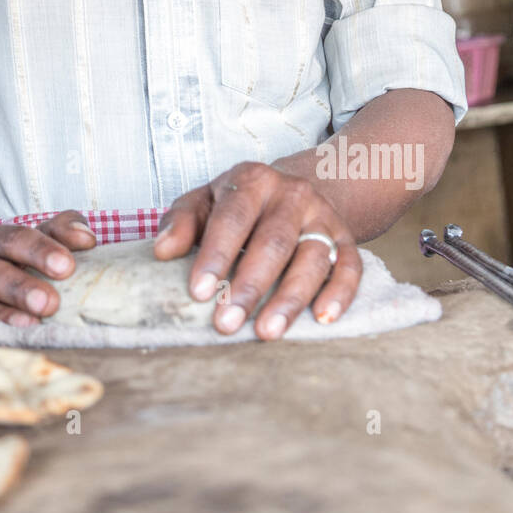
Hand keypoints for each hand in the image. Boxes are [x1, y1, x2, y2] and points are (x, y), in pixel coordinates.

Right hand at [0, 211, 95, 326]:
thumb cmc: (5, 277)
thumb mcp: (32, 254)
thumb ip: (63, 236)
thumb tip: (88, 238)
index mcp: (0, 235)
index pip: (30, 230)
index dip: (51, 241)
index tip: (77, 257)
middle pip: (8, 244)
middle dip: (38, 257)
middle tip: (65, 273)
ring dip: (18, 291)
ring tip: (44, 307)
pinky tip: (21, 326)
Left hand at [153, 162, 360, 338]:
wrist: (292, 189)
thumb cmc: (237, 204)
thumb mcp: (203, 201)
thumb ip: (181, 222)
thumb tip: (162, 251)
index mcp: (252, 180)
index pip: (233, 217)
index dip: (216, 255)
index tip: (199, 292)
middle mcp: (292, 194)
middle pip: (274, 241)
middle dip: (249, 286)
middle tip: (227, 323)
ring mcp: (323, 217)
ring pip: (313, 257)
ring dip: (290, 298)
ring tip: (267, 332)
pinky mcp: (346, 239)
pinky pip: (350, 267)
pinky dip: (340, 293)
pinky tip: (322, 319)